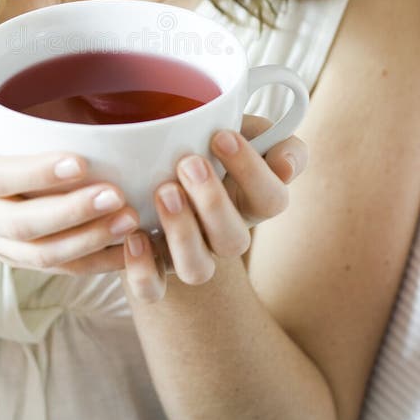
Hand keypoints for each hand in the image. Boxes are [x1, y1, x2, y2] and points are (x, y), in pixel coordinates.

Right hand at [0, 69, 138, 273]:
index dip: (35, 175)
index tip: (80, 163)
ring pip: (39, 254)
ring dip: (87, 241)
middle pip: (19, 225)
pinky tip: (126, 248)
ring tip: (129, 221)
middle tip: (116, 196)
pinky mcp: (13, 253)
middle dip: (71, 213)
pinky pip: (54, 267)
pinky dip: (92, 262)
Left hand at [122, 115, 307, 301]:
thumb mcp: (243, 131)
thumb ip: (275, 141)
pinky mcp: (154, 267)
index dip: (251, 172)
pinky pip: (151, 288)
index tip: (221, 136)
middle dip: (213, 202)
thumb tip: (285, 167)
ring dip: (182, 233)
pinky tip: (133, 235)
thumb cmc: (206, 142)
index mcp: (250, 203)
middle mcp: (223, 236)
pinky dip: (143, 270)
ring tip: (163, 191)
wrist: (157, 163)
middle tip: (188, 163)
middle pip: (235, 242)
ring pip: (198, 270)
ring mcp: (189, 255)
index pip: (271, 200)